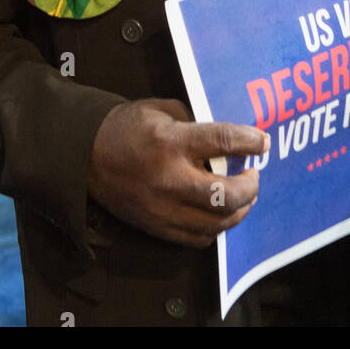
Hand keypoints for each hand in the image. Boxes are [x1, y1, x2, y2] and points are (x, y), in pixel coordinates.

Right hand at [87, 98, 267, 247]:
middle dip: (250, 187)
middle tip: (254, 175)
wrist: (86, 155)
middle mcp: (170, 179)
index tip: (263, 142)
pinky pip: (198, 238)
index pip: (222, 142)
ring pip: (216, 223)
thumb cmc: (127, 127)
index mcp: (171, 142)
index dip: (249, 142)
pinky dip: (216, 227)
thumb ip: (195, 124)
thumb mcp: (163, 110)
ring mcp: (163, 209)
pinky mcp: (157, 228)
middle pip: (226, 195)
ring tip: (243, 197)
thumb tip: (226, 141)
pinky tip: (219, 213)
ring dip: (239, 210)